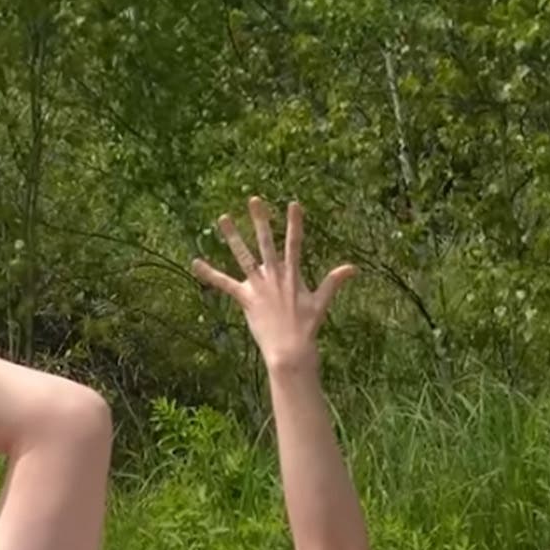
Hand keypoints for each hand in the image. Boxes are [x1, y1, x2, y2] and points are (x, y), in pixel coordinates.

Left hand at [189, 197, 355, 368]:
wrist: (290, 348)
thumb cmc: (307, 327)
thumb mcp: (321, 302)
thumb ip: (334, 282)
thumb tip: (354, 268)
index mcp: (292, 275)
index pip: (295, 243)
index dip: (294, 223)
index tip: (293, 203)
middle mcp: (274, 276)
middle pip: (266, 242)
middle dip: (261, 220)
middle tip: (254, 200)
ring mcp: (259, 286)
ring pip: (243, 256)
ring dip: (233, 237)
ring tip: (222, 218)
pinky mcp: (245, 298)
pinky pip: (224, 284)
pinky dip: (209, 274)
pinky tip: (195, 262)